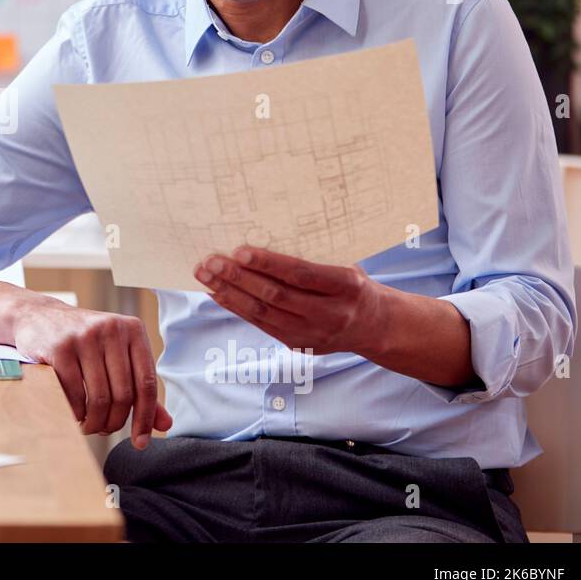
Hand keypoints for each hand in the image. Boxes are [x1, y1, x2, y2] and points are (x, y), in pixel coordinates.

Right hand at [11, 297, 172, 448]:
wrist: (38, 317)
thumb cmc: (82, 341)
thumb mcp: (115, 355)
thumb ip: (139, 386)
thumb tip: (164, 423)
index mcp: (133, 330)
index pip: (147, 383)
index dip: (145, 417)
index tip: (140, 441)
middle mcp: (111, 329)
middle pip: (124, 394)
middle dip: (115, 422)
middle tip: (105, 430)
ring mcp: (85, 336)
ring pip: (99, 398)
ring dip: (95, 422)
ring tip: (89, 426)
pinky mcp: (60, 348)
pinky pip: (74, 394)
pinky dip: (76, 413)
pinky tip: (74, 415)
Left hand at [193, 245, 389, 357]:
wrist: (374, 326)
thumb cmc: (353, 285)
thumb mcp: (345, 264)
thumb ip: (312, 255)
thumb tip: (264, 235)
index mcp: (346, 286)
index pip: (301, 275)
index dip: (269, 264)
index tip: (239, 251)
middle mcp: (330, 313)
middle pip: (276, 296)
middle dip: (239, 278)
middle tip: (211, 262)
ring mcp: (313, 333)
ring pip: (263, 313)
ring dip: (230, 294)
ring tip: (206, 276)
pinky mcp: (297, 345)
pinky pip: (260, 325)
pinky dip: (236, 307)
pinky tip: (217, 293)